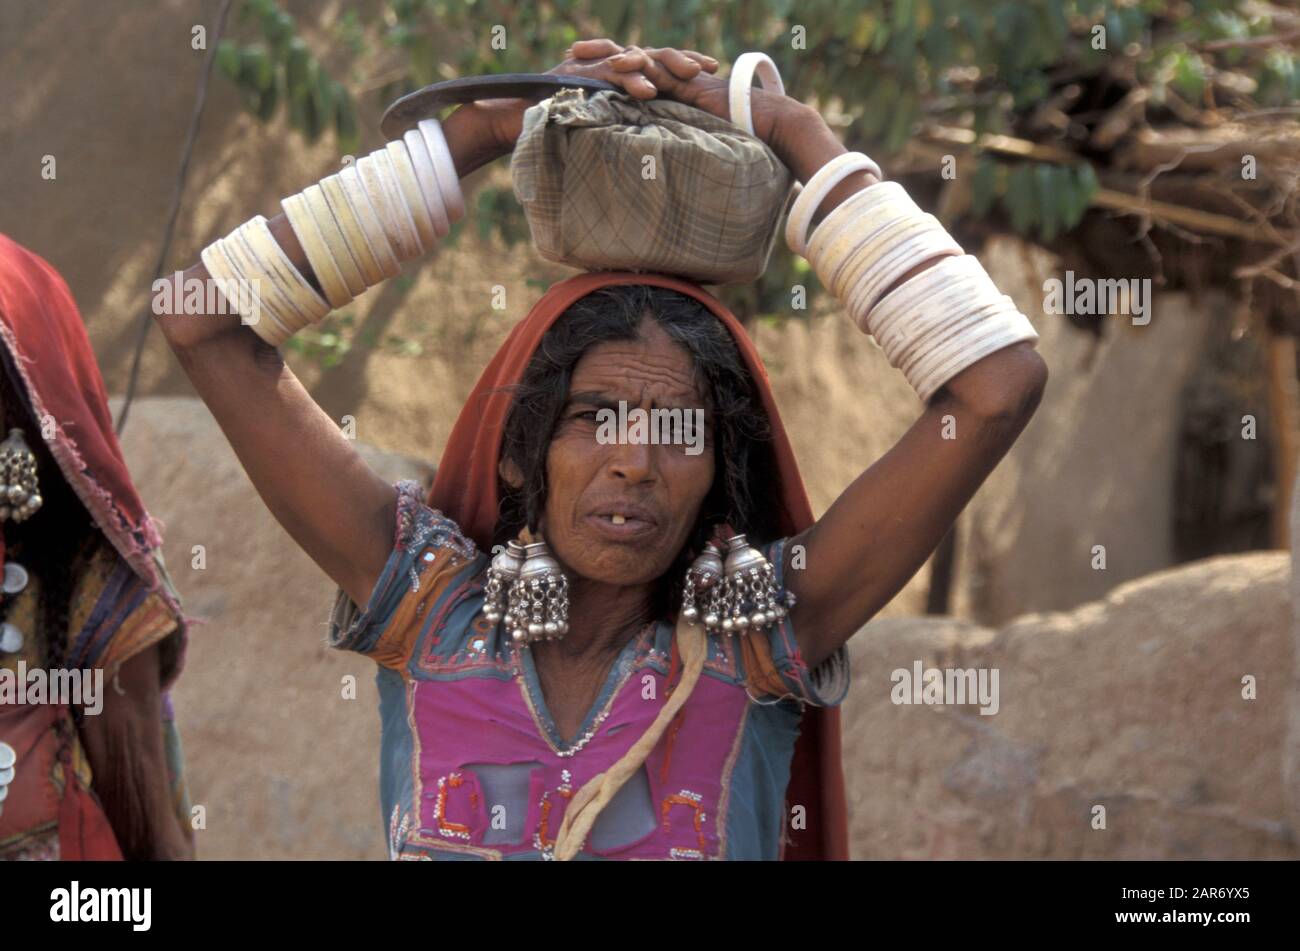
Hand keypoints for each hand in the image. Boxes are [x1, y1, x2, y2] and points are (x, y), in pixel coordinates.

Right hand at [476, 38, 720, 150]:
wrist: (514, 122)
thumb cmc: (555, 131)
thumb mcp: (600, 130)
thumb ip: (624, 128)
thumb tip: (656, 152)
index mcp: (616, 77)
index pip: (655, 67)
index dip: (682, 68)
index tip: (711, 74)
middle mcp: (607, 66)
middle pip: (651, 56)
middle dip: (681, 60)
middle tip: (709, 68)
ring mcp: (593, 67)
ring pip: (635, 59)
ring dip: (664, 66)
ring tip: (690, 74)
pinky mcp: (578, 75)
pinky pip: (608, 75)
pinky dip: (629, 82)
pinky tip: (648, 90)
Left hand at [569, 41, 819, 165]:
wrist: (760, 130)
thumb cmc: (726, 149)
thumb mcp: (681, 153)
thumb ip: (663, 159)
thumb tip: (643, 187)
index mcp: (662, 95)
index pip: (625, 80)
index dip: (600, 75)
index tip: (573, 75)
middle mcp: (666, 82)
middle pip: (625, 62)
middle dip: (596, 57)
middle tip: (567, 55)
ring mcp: (675, 77)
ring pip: (635, 59)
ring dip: (607, 55)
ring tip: (580, 55)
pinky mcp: (686, 78)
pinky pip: (657, 67)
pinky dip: (636, 65)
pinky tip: (615, 65)